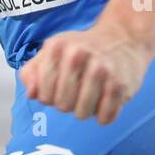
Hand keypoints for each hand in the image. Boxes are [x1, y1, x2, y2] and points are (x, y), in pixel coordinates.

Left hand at [18, 22, 152, 124]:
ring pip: (82, 114)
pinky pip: (105, 117)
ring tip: (90, 94)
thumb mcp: (52, 51)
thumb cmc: (82, 48)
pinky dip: (103, 116)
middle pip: (62, 106)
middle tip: (77, 91)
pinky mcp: (120, 83)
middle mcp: (77, 55)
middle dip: (68, 104)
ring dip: (85, 110)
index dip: (49, 97)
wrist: (122, 37)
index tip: (58, 88)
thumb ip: (32, 72)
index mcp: (56, 47)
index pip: (43, 94)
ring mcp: (101, 69)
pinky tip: (104, 100)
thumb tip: (31, 94)